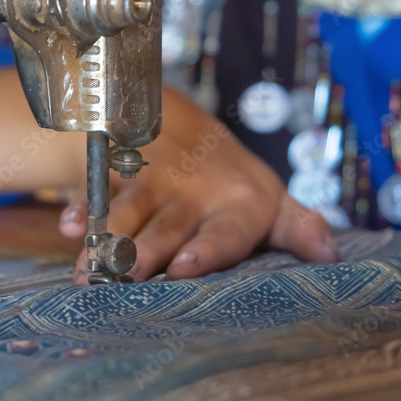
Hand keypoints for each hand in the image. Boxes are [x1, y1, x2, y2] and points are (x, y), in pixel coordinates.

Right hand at [59, 90, 340, 284]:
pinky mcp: (115, 172)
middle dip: (144, 253)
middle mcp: (195, 192)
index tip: (184, 268)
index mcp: (237, 205)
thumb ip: (297, 227)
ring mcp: (151, 180)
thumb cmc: (228, 184)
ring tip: (86, 271)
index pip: (224, 234)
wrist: (174, 123)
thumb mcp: (269, 201)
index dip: (204, 251)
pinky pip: (95, 189)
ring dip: (104, 239)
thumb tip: (332, 252)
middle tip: (124, 277)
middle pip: (167, 229)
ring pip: (126, 212)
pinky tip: (67, 223)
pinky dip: (79, 204)